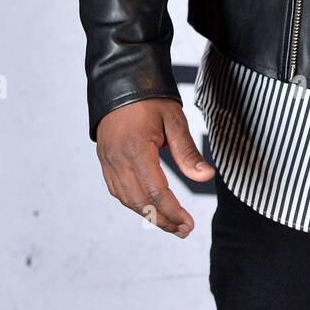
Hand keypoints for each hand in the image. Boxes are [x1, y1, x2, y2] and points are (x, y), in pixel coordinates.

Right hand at [96, 99, 214, 235]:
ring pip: (126, 199)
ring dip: (147, 215)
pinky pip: (116, 189)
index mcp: (136, 149)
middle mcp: (117, 159)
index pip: (155, 192)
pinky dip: (133, 202)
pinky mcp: (104, 159)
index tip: (188, 224)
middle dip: (162, 220)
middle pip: (139, 201)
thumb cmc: (150, 97)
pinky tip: (148, 207)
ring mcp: (107, 160)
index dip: (172, 212)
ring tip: (169, 224)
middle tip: (183, 231)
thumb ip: (188, 151)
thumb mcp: (174, 119)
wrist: (121, 79)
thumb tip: (206, 177)